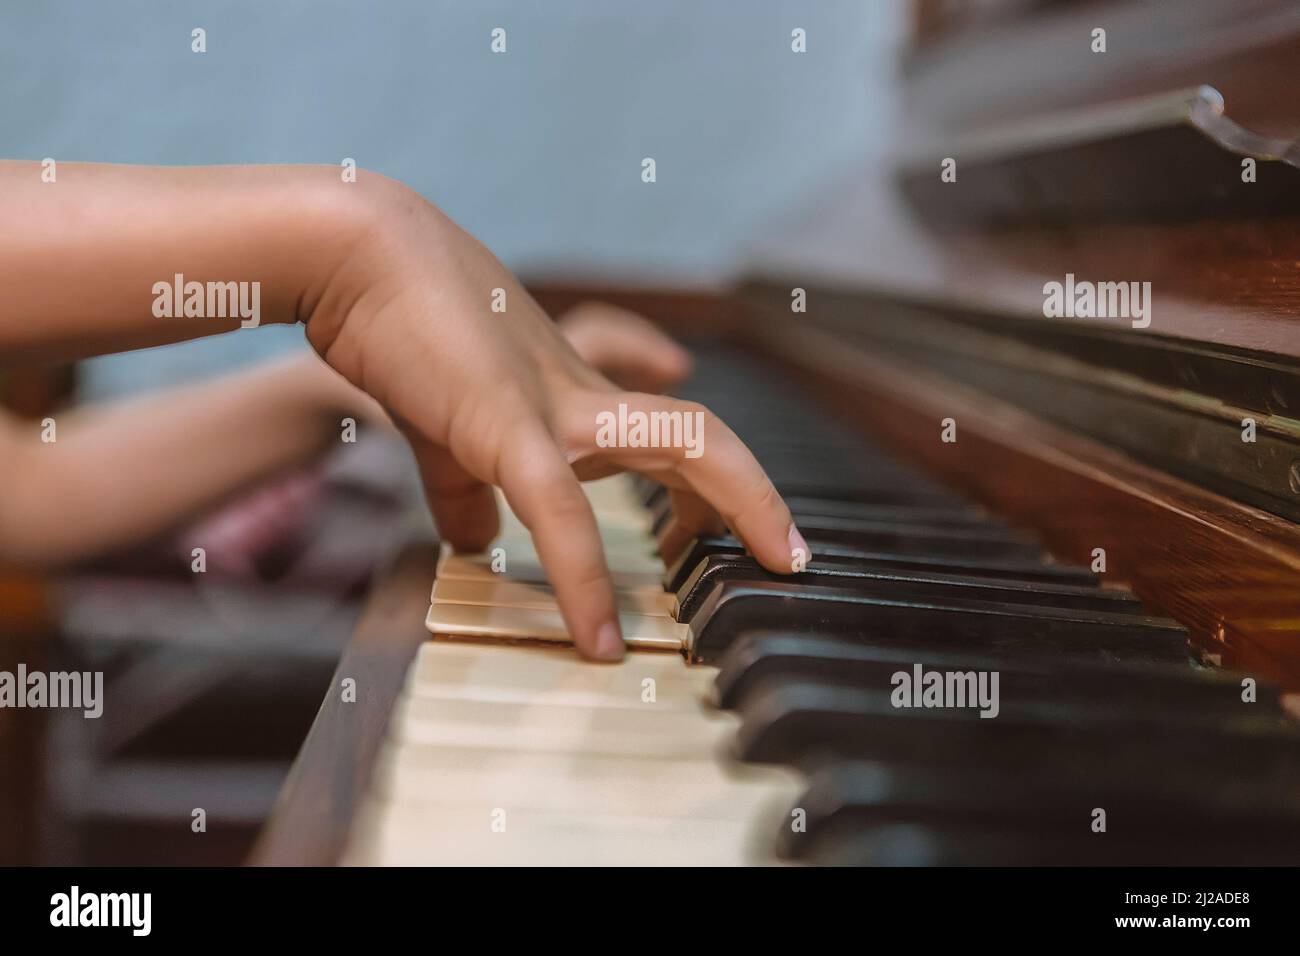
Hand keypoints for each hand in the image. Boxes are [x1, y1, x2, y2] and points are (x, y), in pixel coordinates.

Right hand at [305, 177, 806, 660]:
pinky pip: (560, 509)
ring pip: (683, 441)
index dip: (709, 483)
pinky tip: (599, 640)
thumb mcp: (444, 425)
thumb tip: (474, 545)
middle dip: (756, 497)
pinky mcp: (504, 423)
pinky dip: (585, 578)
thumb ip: (466, 487)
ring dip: (739, 503)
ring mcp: (556, 403)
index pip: (670, 431)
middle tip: (790, 558)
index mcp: (573, 395)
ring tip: (772, 567)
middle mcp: (584, 394)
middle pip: (703, 435)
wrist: (355, 252)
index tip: (726, 533)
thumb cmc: (401, 326)